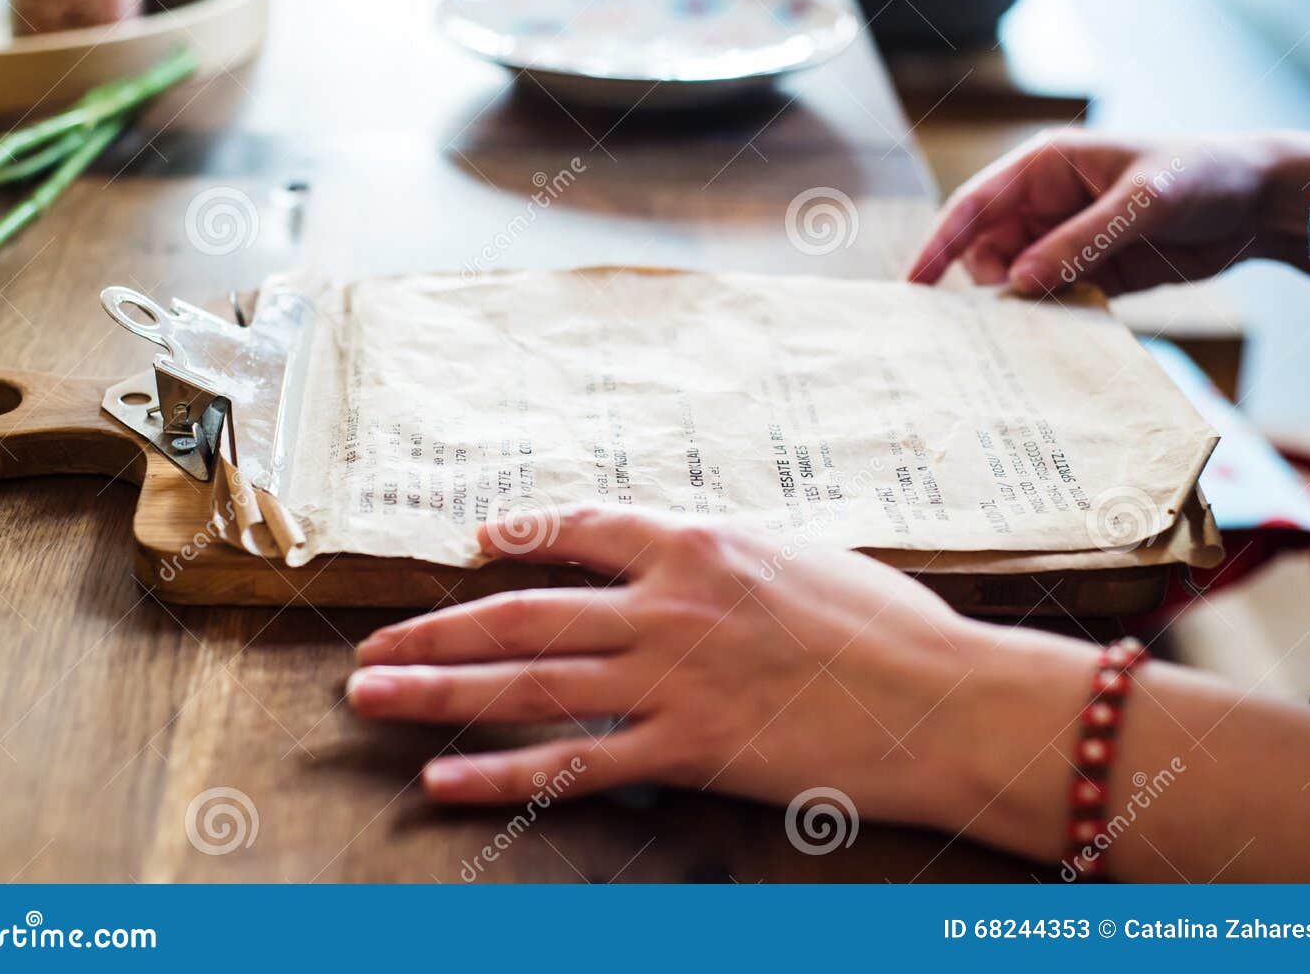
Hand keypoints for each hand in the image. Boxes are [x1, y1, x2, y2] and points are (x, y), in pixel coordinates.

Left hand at [347, 507, 990, 830]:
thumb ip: (719, 558)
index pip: (579, 529)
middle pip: (520, 614)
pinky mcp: (683, 750)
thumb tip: (673, 558)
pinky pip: (570, 763)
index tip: (476, 544)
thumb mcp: (796, 556)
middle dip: (435, 627)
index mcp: (693, 543)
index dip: (518, 535)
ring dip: (436, 688)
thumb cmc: (886, 621)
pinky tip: (443, 779)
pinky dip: (499, 773)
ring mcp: (666, 680)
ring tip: (369, 695)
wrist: (939, 697)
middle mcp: (662, 605)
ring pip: (523, 683)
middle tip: (371, 644)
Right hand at [906, 129, 1309, 294]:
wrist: (1261, 202)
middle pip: (987, 250)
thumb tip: (1020, 282)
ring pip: (1016, 280)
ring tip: (1035, 327)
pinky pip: (1052, 298)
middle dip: (986, 284)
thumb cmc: (1203, 176)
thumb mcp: (1143, 203)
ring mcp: (1066, 238)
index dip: (939, 244)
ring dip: (1020, 306)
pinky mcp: (1091, 269)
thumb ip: (1080, 240)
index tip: (913, 286)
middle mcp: (1047, 202)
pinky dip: (1049, 317)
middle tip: (1000, 320)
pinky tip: (1058, 333)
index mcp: (1046, 166)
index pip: (974, 205)